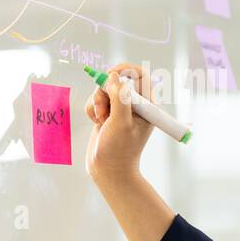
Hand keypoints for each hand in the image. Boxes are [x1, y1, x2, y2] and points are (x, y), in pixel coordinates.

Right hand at [85, 61, 154, 184]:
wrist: (108, 171)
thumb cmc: (119, 150)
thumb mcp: (122, 122)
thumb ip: (120, 97)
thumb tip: (113, 77)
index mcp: (146, 105)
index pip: (140, 74)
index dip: (125, 69)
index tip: (111, 74)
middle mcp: (135, 105)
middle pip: (117, 80)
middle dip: (106, 90)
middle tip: (104, 107)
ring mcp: (120, 109)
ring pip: (104, 90)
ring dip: (98, 102)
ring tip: (102, 120)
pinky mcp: (107, 114)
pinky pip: (96, 100)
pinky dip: (93, 109)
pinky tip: (96, 123)